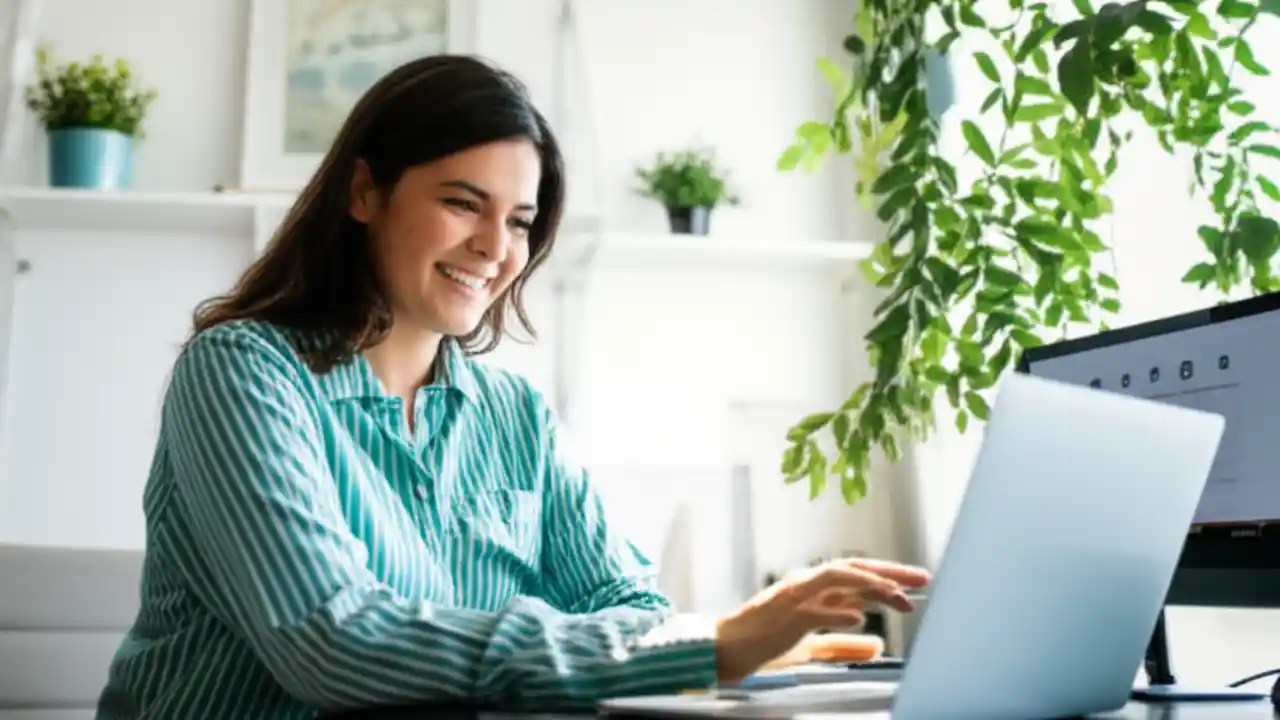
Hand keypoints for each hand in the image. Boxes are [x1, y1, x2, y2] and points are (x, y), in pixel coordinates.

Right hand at [713, 558, 929, 684]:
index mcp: (813, 587)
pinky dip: (837, 612)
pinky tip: (859, 616)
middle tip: (922, 578)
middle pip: (853, 569)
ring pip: (835, 578)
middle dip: (889, 572)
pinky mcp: (783, 616)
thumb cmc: (766, 643)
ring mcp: (794, 597)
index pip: (857, 574)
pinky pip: (814, 610)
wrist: (728, 647)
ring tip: (895, 592)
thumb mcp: (813, 644)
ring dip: (867, 583)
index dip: (889, 575)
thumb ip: (845, 642)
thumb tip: (879, 643)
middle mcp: (806, 584)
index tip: (918, 581)